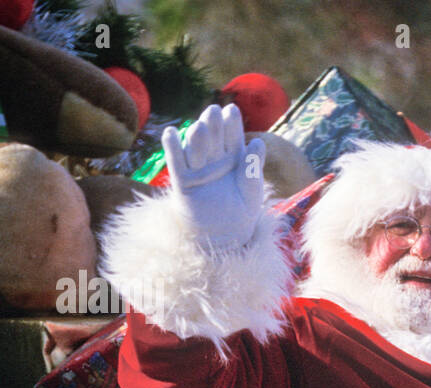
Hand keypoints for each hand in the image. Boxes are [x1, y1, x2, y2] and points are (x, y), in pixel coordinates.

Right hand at [163, 103, 267, 251]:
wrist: (227, 235)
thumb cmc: (242, 210)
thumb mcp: (252, 189)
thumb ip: (253, 167)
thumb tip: (258, 142)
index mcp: (233, 158)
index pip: (232, 138)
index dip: (231, 125)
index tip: (231, 110)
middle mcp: (214, 160)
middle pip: (212, 140)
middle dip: (213, 126)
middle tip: (212, 111)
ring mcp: (198, 170)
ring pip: (195, 150)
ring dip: (195, 138)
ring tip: (198, 127)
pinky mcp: (183, 183)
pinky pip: (176, 164)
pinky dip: (172, 149)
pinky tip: (171, 133)